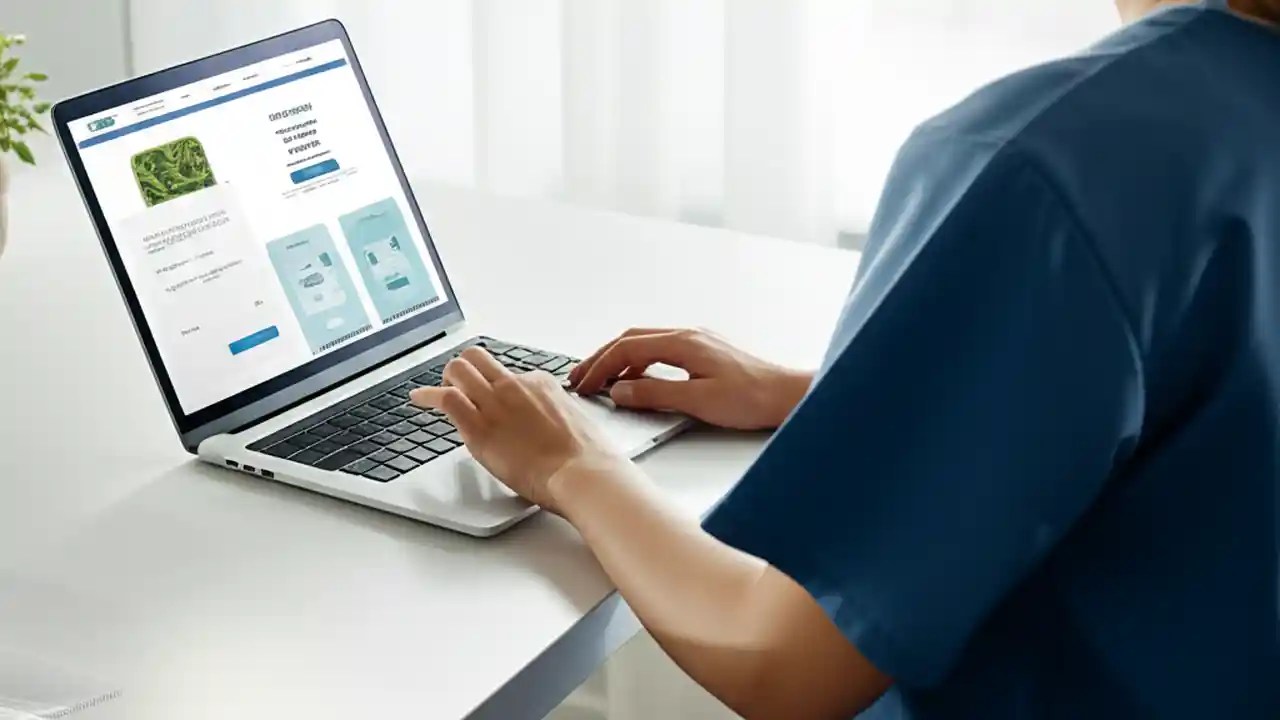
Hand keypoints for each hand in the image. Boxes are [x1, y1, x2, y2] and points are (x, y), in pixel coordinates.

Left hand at [409, 347, 625, 514]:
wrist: (583, 473)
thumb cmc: (586, 458)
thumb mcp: (574, 424)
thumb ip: (553, 416)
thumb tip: (547, 425)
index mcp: (541, 384)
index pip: (508, 374)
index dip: (495, 387)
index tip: (490, 397)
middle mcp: (515, 386)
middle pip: (478, 358)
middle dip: (464, 369)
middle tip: (457, 385)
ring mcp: (495, 403)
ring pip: (458, 369)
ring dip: (445, 379)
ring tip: (434, 392)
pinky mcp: (479, 427)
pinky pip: (446, 398)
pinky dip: (428, 396)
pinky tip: (418, 400)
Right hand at [568, 328, 812, 429]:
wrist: (787, 395)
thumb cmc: (752, 398)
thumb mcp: (697, 400)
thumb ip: (655, 394)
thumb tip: (620, 391)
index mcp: (683, 342)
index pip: (627, 348)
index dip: (600, 366)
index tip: (583, 384)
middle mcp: (688, 335)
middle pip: (631, 340)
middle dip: (602, 359)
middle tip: (580, 379)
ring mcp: (697, 342)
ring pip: (645, 345)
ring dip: (620, 361)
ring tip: (601, 382)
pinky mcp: (704, 354)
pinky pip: (661, 352)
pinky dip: (640, 365)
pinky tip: (636, 382)